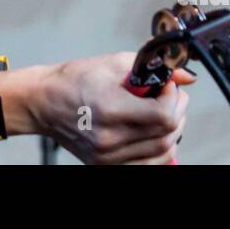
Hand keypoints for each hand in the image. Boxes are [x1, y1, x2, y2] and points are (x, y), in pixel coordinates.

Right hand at [33, 52, 195, 164]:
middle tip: (170, 96)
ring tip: (161, 113)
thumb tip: (186, 76)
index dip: (174, 98)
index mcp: (109, 108)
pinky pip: (147, 165)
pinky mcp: (105, 165)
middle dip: (177, 112)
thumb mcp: (113, 63)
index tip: (168, 86)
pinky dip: (158, 150)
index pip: (163, 115)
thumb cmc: (73, 80)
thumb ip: (151, 68)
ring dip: (171, 131)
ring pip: (162, 152)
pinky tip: (153, 132)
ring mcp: (107, 156)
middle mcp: (109, 137)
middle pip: (167, 135)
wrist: (43, 103)